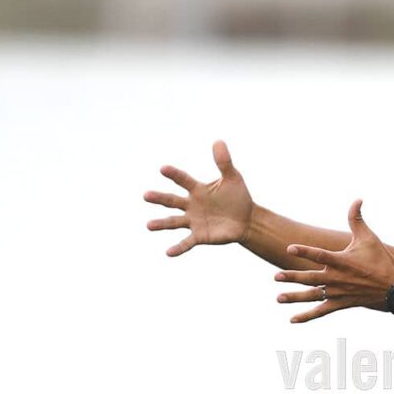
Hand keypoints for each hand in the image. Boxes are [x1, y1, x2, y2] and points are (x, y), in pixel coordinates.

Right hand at [144, 140, 253, 256]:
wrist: (247, 220)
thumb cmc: (238, 197)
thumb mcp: (233, 178)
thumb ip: (224, 162)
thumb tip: (218, 141)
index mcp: (197, 190)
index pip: (183, 180)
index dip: (174, 174)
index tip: (163, 168)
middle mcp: (191, 205)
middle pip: (172, 200)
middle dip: (159, 198)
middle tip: (146, 195)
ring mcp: (194, 221)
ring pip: (174, 222)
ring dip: (162, 224)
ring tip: (148, 225)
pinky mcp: (200, 236)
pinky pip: (186, 242)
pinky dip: (178, 248)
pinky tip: (168, 252)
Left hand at [275, 200, 393, 323]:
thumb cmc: (381, 260)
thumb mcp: (369, 237)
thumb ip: (357, 219)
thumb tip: (357, 199)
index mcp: (342, 261)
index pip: (320, 255)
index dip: (304, 251)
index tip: (289, 248)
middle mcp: (338, 278)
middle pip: (311, 278)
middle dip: (292, 277)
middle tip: (275, 276)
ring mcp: (339, 293)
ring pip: (313, 296)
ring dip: (295, 297)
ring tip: (278, 298)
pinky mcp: (342, 303)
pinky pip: (322, 311)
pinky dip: (307, 316)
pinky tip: (293, 320)